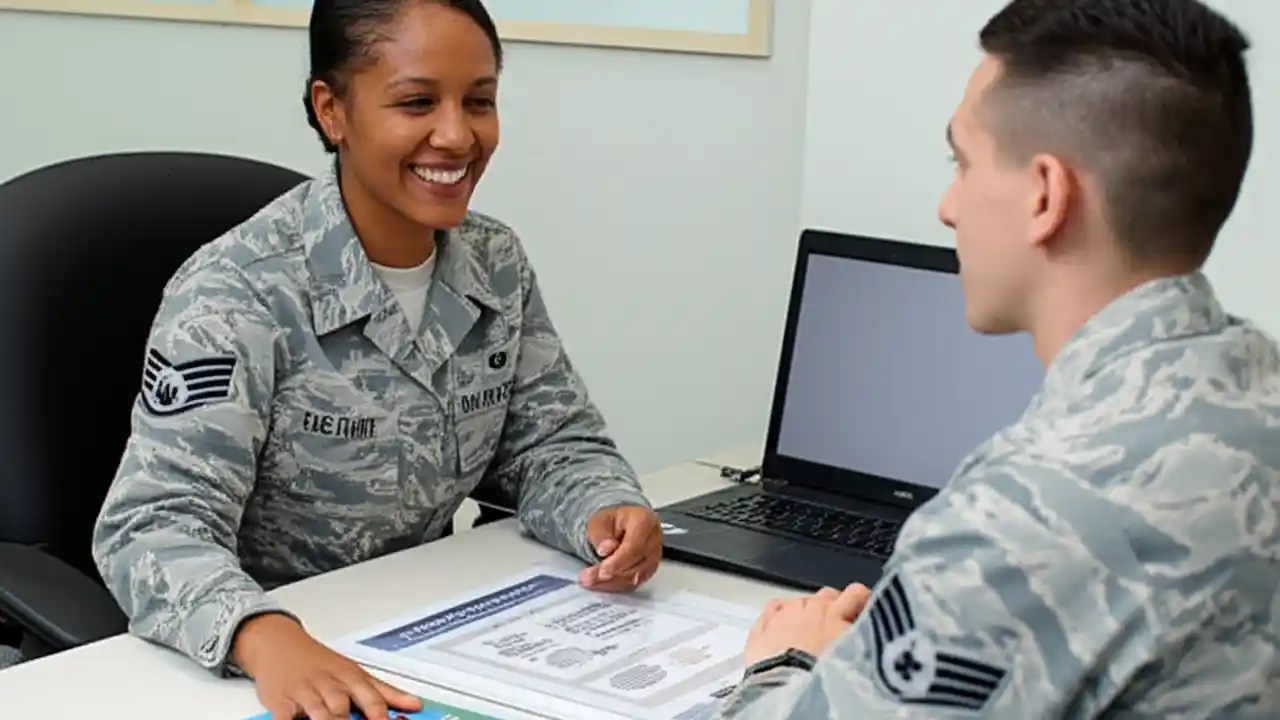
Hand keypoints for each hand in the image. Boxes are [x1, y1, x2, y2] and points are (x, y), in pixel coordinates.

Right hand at [232, 613, 421, 719]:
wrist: (279, 643)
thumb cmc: (319, 661)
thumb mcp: (355, 672)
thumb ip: (385, 691)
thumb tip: (415, 704)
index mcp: (350, 677)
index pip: (372, 701)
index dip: (381, 717)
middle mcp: (329, 685)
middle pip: (345, 709)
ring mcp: (304, 694)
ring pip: (320, 714)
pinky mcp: (281, 702)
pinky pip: (285, 718)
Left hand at [578, 505, 661, 591]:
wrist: (617, 528)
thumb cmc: (611, 522)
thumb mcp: (599, 522)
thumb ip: (601, 534)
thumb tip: (606, 549)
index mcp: (644, 520)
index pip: (635, 546)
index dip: (618, 561)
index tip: (601, 569)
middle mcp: (654, 539)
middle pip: (636, 563)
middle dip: (611, 574)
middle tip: (588, 577)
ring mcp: (653, 557)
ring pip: (635, 577)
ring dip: (610, 582)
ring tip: (589, 580)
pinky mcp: (648, 572)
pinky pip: (633, 584)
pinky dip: (614, 586)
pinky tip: (598, 584)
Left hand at [743, 583, 870, 665]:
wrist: (785, 689)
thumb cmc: (822, 676)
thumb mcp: (855, 655)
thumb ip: (862, 635)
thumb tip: (869, 628)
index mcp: (835, 613)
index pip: (856, 593)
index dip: (861, 603)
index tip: (863, 615)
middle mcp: (809, 607)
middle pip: (827, 595)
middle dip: (834, 607)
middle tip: (837, 629)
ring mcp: (784, 614)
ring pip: (800, 600)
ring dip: (807, 612)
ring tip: (810, 635)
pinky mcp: (762, 627)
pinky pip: (773, 609)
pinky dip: (780, 615)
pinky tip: (783, 628)